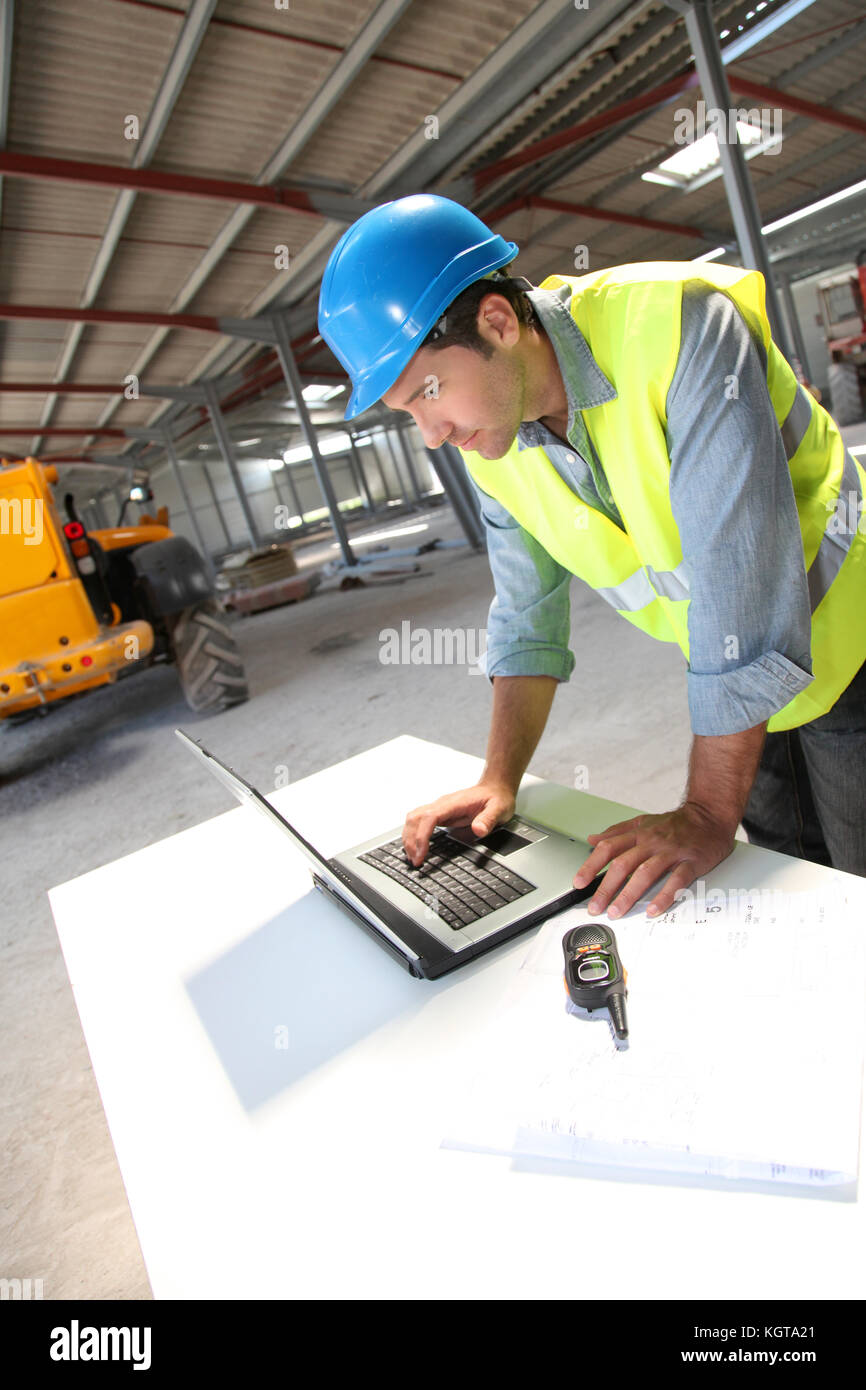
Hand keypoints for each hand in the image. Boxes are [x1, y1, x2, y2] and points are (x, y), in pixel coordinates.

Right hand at [402, 781, 515, 865]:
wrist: (495, 788)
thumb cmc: (496, 797)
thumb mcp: (499, 809)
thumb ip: (489, 819)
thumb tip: (479, 830)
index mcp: (454, 803)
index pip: (429, 817)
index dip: (422, 836)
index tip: (421, 853)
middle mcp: (443, 804)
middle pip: (415, 818)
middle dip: (411, 840)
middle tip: (415, 860)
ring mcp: (440, 808)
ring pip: (414, 819)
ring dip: (409, 837)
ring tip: (412, 857)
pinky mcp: (440, 814)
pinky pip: (420, 822)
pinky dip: (414, 835)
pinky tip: (416, 847)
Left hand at [572, 802, 736, 918]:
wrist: (710, 816)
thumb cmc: (676, 824)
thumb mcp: (643, 822)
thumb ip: (617, 832)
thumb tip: (593, 839)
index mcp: (639, 833)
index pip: (608, 848)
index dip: (591, 865)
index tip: (579, 883)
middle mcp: (652, 842)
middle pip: (623, 864)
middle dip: (606, 888)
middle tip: (595, 907)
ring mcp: (671, 852)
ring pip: (645, 873)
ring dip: (629, 894)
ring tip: (617, 911)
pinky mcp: (691, 862)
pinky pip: (676, 880)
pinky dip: (664, 896)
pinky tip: (653, 909)